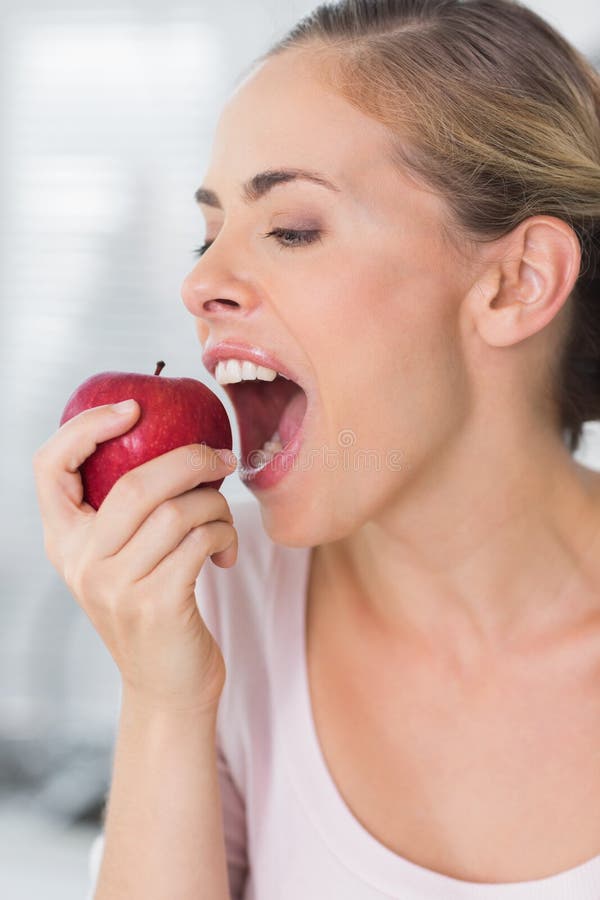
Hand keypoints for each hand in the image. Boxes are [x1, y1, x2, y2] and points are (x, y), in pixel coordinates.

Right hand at [33, 400, 237, 712]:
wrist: (167, 688)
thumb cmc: (156, 609)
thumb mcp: (126, 560)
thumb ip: (131, 513)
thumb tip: (181, 444)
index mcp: (65, 541)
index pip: (49, 467)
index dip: (85, 427)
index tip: (133, 409)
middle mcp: (81, 562)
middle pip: (133, 483)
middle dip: (189, 459)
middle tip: (221, 456)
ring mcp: (115, 586)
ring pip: (177, 511)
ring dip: (217, 506)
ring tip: (225, 523)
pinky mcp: (156, 603)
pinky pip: (200, 540)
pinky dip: (224, 534)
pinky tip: (225, 552)